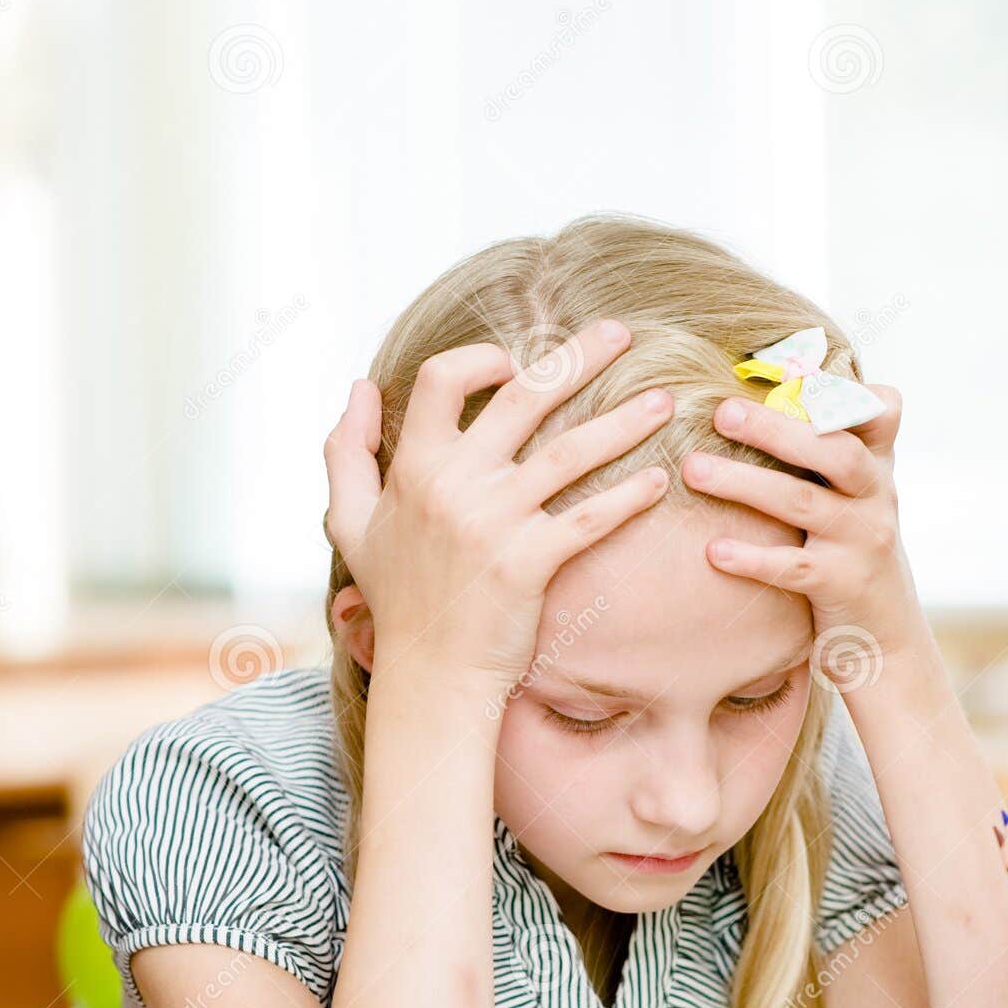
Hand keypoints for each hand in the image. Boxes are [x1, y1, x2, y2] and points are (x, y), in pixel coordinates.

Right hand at [323, 319, 674, 683]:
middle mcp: (454, 485)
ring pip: (569, 452)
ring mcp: (493, 523)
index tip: (519, 358)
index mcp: (415, 467)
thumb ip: (345, 452)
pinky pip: (589, 519)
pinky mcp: (528, 564)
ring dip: (622, 422)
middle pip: (524, 396)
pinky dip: (628, 498)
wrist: (430, 676)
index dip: (482, 358)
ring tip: (663, 400)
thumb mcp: (348, 523)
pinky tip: (660, 481)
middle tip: (622, 331)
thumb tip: (359, 386)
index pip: (442, 378)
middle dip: (578, 356)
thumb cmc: (398, 600)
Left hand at [680, 388, 927, 690]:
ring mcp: (862, 543)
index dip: (847, 389)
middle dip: (776, 428)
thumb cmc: (851, 556)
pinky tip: (713, 550)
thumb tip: (772, 385)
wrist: (885, 640)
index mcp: (876, 468)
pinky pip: (795, 568)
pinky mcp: (842, 587)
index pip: (881, 412)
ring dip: (745, 483)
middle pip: (833, 450)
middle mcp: (877, 498)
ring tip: (693, 469)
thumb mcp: (853, 498)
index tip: (796, 368)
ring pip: (804, 503)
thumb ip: (825, 449)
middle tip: (720, 410)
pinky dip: (753, 558)